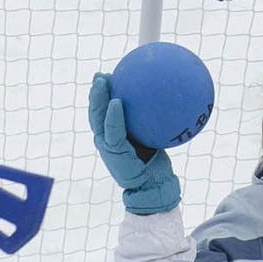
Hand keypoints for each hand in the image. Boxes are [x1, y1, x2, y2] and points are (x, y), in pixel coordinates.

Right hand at [88, 72, 179, 214]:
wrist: (154, 186)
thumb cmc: (155, 162)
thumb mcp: (153, 138)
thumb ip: (152, 121)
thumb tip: (167, 98)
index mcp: (111, 136)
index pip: (102, 113)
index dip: (101, 95)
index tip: (107, 76)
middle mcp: (105, 140)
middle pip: (95, 113)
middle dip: (95, 93)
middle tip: (100, 75)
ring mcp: (107, 147)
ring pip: (97, 119)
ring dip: (97, 100)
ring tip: (101, 82)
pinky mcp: (114, 153)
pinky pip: (112, 131)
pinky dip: (113, 116)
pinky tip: (117, 101)